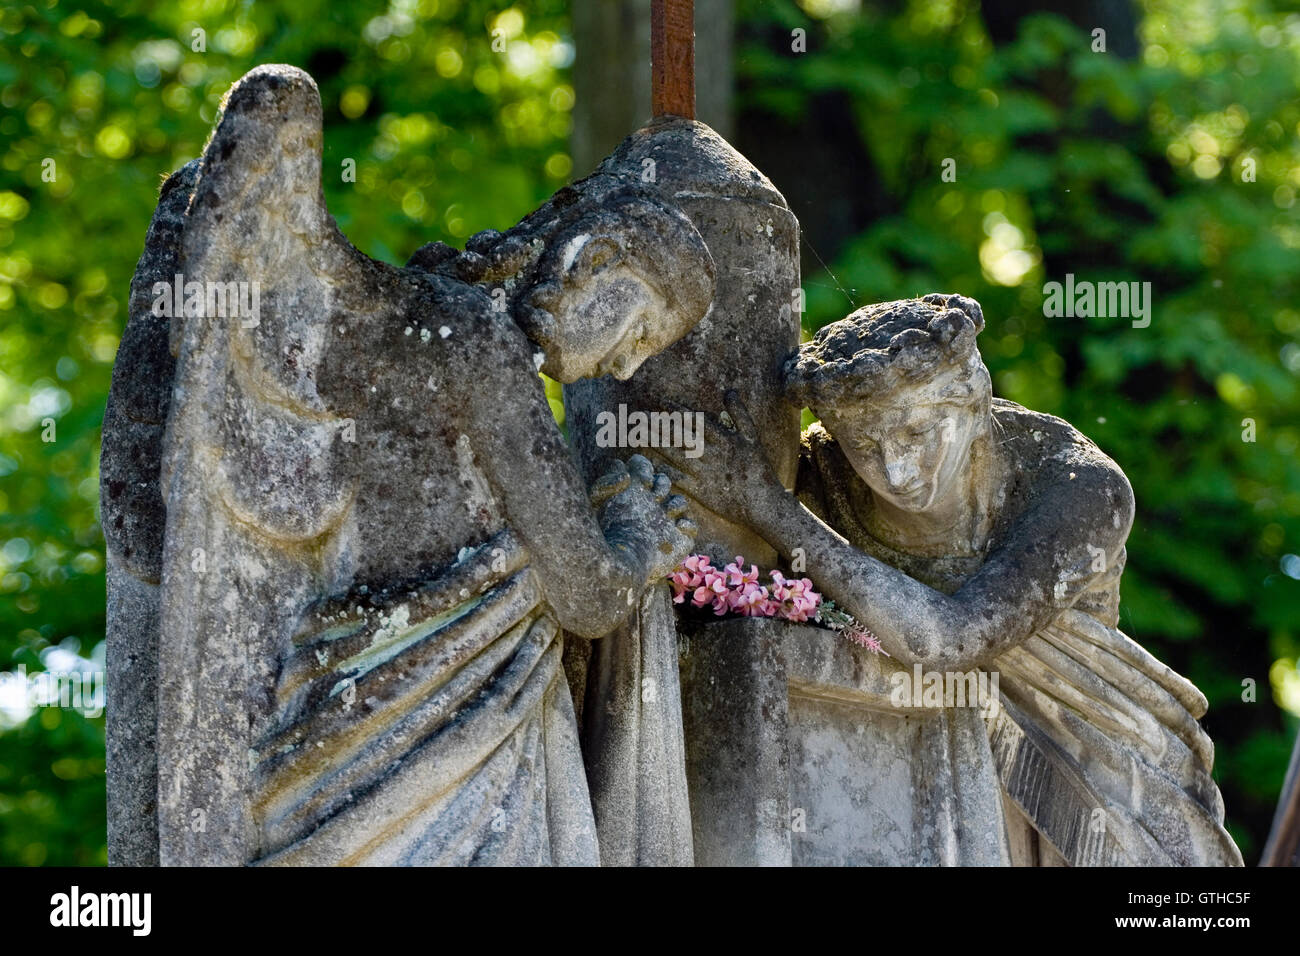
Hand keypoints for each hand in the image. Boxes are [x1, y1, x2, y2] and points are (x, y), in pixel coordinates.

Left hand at [592, 454, 696, 582]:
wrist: (623, 562)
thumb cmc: (609, 532)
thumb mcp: (600, 502)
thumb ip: (608, 482)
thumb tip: (624, 472)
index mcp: (630, 496)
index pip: (641, 469)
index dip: (644, 468)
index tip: (642, 480)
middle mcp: (647, 508)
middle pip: (663, 481)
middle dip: (661, 484)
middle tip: (654, 497)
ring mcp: (663, 525)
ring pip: (679, 501)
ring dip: (675, 504)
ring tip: (665, 514)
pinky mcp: (676, 542)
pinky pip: (691, 526)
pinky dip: (687, 524)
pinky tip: (675, 528)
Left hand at [647, 390, 785, 530]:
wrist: (763, 505)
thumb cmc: (759, 470)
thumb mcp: (753, 438)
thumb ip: (740, 414)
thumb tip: (729, 391)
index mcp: (724, 439)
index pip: (695, 420)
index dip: (676, 410)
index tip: (659, 402)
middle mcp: (711, 454)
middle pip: (679, 435)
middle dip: (658, 425)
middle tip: (639, 416)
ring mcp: (704, 473)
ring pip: (674, 455)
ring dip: (655, 444)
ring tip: (638, 434)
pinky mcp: (700, 492)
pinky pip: (677, 479)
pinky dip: (662, 470)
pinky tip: (647, 463)